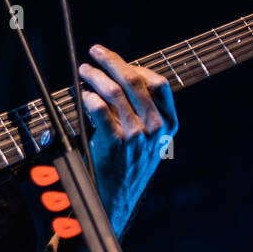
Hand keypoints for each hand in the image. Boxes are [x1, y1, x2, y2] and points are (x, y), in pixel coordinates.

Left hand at [77, 44, 177, 222]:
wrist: (118, 200)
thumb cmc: (129, 167)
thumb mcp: (150, 140)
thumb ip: (144, 113)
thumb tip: (122, 78)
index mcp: (169, 123)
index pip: (159, 83)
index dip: (136, 66)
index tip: (118, 60)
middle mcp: (156, 127)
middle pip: (135, 80)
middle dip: (112, 61)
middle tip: (96, 51)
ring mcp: (136, 135)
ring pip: (114, 91)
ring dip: (95, 76)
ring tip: (84, 71)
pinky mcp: (115, 143)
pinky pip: (99, 109)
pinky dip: (89, 97)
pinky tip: (83, 95)